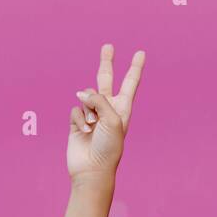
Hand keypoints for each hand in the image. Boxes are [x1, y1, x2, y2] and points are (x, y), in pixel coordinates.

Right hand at [68, 43, 144, 184]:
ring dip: (88, 108)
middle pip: (106, 80)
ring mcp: (92, 115)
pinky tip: (84, 131)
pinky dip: (79, 119)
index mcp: (123, 108)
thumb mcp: (112, 119)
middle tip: (108, 46)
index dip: (135, 68)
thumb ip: (98, 99)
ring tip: (93, 127)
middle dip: (106, 63)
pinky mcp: (77, 122)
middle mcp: (108, 109)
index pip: (130, 83)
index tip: (141, 53)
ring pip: (86, 96)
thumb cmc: (109, 147)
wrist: (93, 170)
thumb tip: (81, 92)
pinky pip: (75, 109)